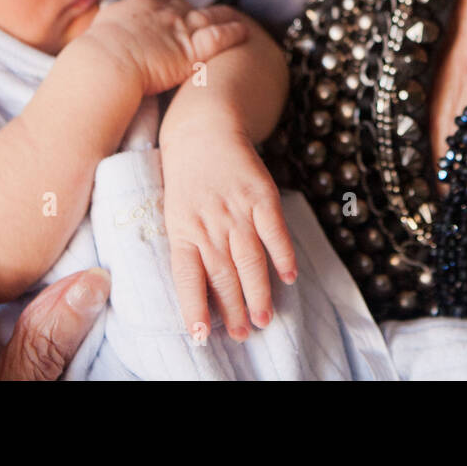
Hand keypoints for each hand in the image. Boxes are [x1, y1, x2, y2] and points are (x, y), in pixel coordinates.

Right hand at [78, 0, 248, 94]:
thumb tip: (108, 24)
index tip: (183, 10)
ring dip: (225, 16)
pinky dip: (234, 32)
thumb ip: (113, 24)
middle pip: (191, 6)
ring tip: (235, 17)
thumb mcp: (104, 29)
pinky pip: (221, 36)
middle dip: (201, 11)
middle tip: (212, 14)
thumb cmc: (98, 53)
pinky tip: (244, 32)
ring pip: (211, 17)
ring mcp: (182, 28)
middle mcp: (166, 11)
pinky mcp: (193, 48)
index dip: (177, 5)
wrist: (106, 64)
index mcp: (143, 4)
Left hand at [161, 120, 297, 341]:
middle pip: (223, 275)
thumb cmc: (187, 180)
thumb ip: (192, 249)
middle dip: (235, 309)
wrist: (203, 130)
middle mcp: (209, 223)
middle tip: (245, 333)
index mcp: (183, 230)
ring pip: (249, 260)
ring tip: (265, 318)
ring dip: (258, 292)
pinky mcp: (261, 195)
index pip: (188, 277)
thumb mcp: (178, 215)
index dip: (195, 308)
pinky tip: (288, 276)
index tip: (203, 335)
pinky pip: (274, 231)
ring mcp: (236, 209)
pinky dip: (282, 255)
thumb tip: (206, 292)